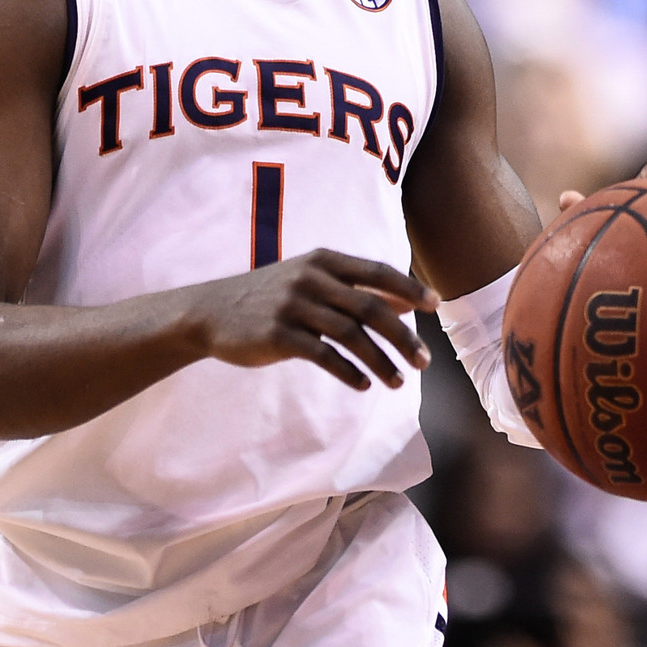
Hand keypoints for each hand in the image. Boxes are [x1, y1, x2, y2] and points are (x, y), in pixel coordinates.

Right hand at [191, 249, 437, 390]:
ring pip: (351, 336)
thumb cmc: (272, 297)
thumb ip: (357, 291)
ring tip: (398, 383)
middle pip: (371, 308)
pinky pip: (323, 356)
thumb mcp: (313, 284)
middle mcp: (311, 279)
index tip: (435, 306)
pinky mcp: (278, 335)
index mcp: (324, 261)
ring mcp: (293, 306)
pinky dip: (348, 372)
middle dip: (403, 337)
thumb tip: (406, 305)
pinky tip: (363, 385)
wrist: (211, 311)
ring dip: (380, 362)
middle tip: (424, 361)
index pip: (377, 272)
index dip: (409, 289)